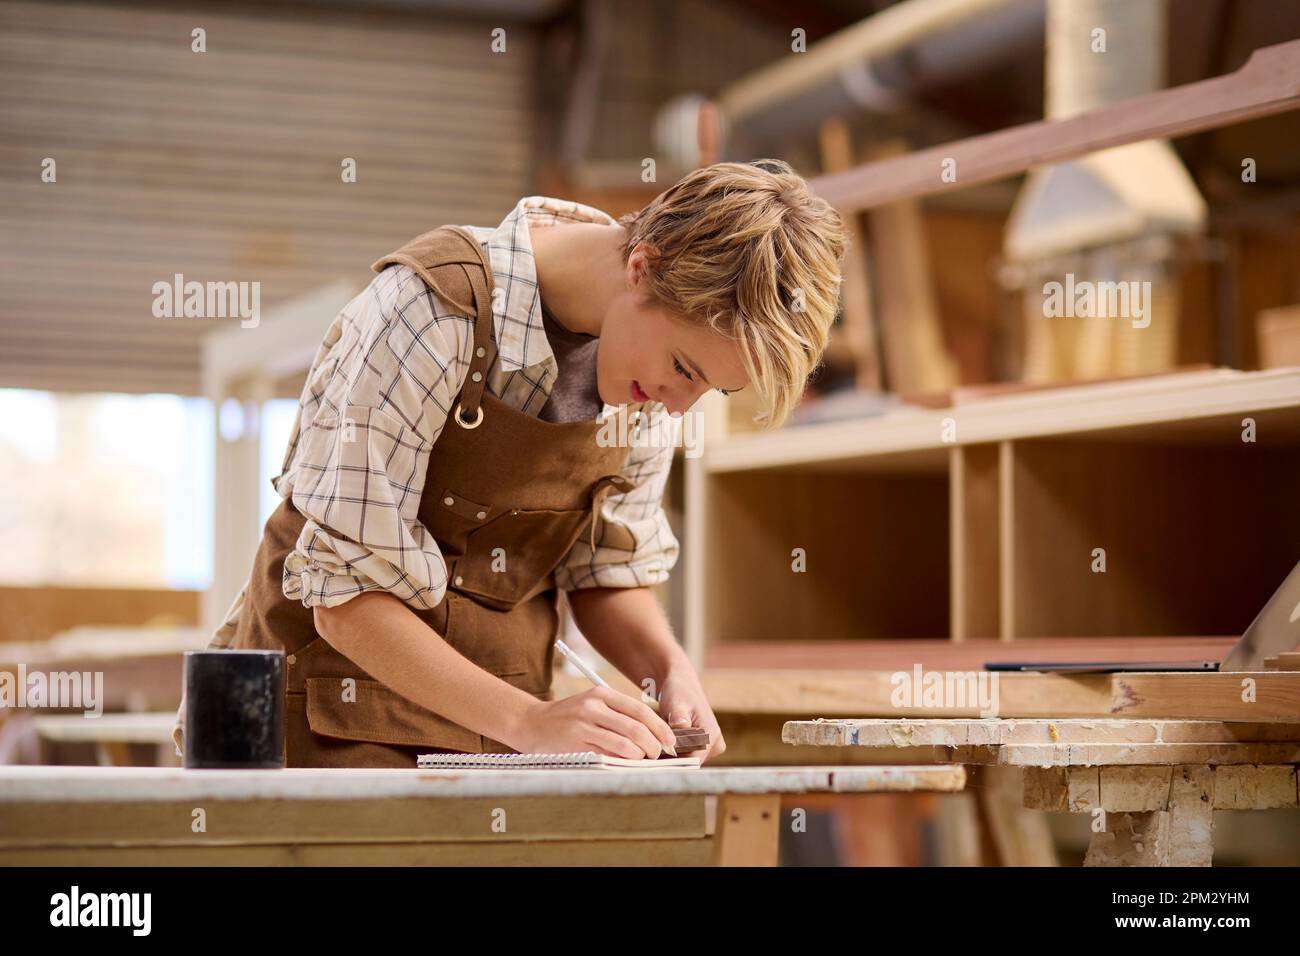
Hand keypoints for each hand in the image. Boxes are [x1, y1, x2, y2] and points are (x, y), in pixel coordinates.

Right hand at [512, 687, 676, 758]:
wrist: (531, 723)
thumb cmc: (567, 718)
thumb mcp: (592, 705)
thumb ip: (617, 716)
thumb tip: (650, 735)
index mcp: (601, 694)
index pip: (640, 710)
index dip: (659, 727)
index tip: (670, 740)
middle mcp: (594, 706)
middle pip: (636, 727)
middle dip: (653, 744)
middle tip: (658, 754)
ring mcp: (583, 724)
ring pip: (624, 742)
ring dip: (640, 755)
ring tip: (644, 760)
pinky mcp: (575, 742)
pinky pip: (607, 753)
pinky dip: (622, 760)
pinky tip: (627, 763)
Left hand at [656, 668, 725, 762]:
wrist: (681, 687)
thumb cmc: (678, 693)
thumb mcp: (676, 702)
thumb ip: (678, 716)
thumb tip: (680, 726)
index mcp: (712, 735)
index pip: (693, 761)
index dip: (673, 763)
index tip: (654, 759)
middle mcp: (715, 745)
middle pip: (689, 764)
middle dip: (670, 761)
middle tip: (650, 751)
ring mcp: (710, 748)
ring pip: (687, 762)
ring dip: (670, 758)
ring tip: (654, 746)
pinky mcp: (703, 749)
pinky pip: (686, 757)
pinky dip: (672, 754)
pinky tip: (659, 746)